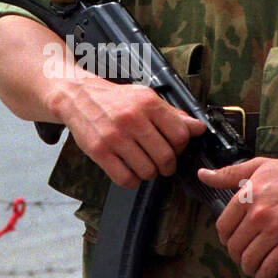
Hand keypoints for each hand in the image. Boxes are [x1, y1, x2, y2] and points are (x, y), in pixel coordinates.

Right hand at [59, 75, 205, 187]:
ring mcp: (115, 136)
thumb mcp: (145, 98)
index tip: (174, 148)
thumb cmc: (115, 100)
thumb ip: (172, 114)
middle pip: (165, 156)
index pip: (180, 135)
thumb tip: (198, 128)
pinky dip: (132, 181)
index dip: (181, 147)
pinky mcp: (99, 151)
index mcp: (148, 103)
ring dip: (150, 174)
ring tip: (145, 166)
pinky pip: (125, 179)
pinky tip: (130, 171)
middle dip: (168, 166)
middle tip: (162, 163)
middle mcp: (132, 119)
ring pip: (147, 171)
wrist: (78, 97)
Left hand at [197, 156, 277, 277]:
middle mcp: (259, 213)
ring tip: (252, 266)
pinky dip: (264, 274)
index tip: (231, 240)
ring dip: (248, 267)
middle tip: (242, 255)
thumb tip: (203, 175)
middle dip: (236, 254)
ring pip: (250, 259)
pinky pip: (271, 266)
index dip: (225, 238)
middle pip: (234, 246)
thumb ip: (228, 174)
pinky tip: (265, 272)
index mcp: (247, 195)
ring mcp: (276, 228)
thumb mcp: (259, 167)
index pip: (223, 227)